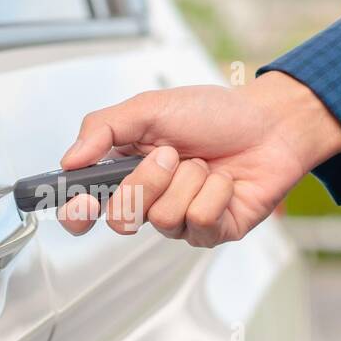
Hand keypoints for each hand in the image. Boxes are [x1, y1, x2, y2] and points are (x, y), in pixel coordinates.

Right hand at [58, 71, 340, 245]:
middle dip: (145, 183)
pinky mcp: (211, 232)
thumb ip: (102, 129)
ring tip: (204, 163)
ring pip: (162, 219)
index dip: (77, 212)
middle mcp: (149, 200)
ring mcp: (180, 220)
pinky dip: (214, 192)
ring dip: (188, 180)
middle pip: (120, 219)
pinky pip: (199, 221)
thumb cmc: (214, 114)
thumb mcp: (149, 108)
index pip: (85, 207)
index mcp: (126, 171)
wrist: (270, 123)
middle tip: (168, 155)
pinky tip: (223, 180)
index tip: (84, 200)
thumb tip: (69, 159)